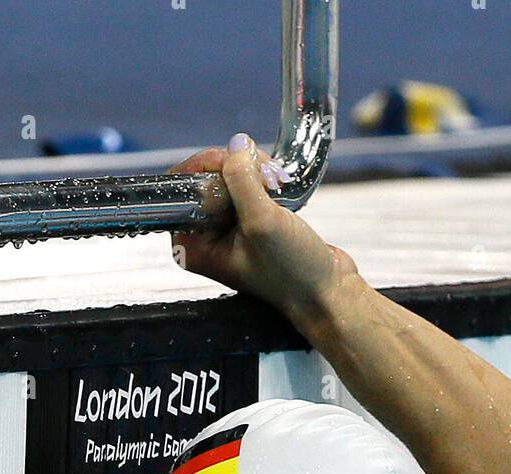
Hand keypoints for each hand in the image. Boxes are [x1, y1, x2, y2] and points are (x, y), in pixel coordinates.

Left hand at [166, 133, 359, 328]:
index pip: (184, 186)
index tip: (238, 162)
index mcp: (193, 245)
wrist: (326, 292)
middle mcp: (206, 237)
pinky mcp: (250, 223)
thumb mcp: (262, 222)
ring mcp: (228, 230)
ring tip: (279, 187)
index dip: (210, 165)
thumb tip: (236, 143)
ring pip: (231, 179)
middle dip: (239, 169)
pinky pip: (249, 188)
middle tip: (267, 177)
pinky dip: (266, 183)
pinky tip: (282, 192)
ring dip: (257, 174)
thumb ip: (242, 179)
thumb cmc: (292, 272)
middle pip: (208, 178)